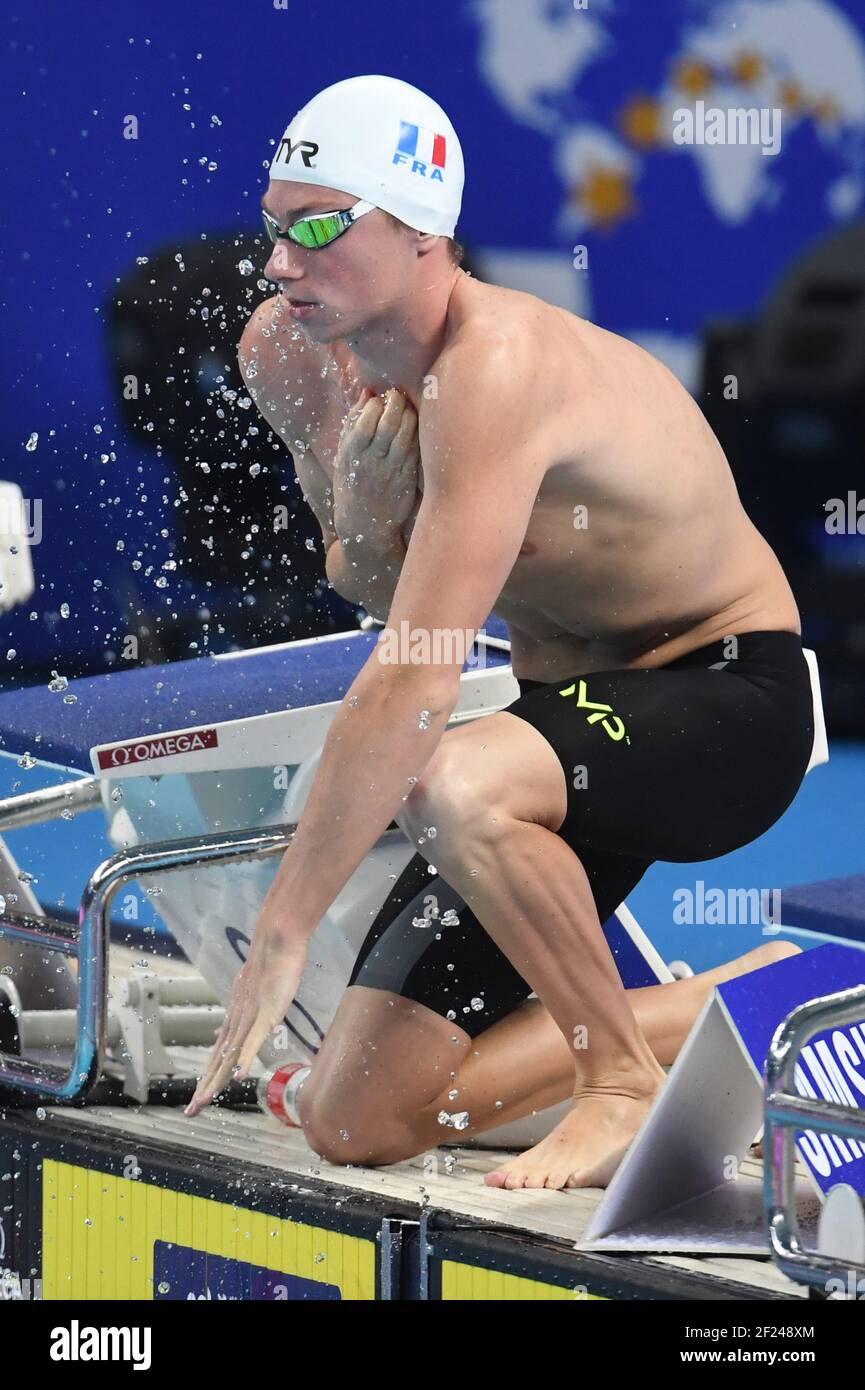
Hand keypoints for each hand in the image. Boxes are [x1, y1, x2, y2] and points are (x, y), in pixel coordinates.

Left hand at [184, 932, 308, 1116]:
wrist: (276, 942)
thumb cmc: (269, 967)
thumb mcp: (252, 995)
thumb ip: (240, 1015)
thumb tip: (223, 1030)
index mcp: (235, 1022)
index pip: (217, 1057)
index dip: (207, 1079)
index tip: (198, 1100)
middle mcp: (237, 1024)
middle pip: (218, 1062)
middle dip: (204, 1087)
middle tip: (192, 1112)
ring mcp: (250, 1019)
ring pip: (230, 1055)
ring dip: (217, 1079)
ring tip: (205, 1100)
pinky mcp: (266, 1013)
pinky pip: (254, 1040)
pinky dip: (246, 1058)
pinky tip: (240, 1075)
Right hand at [332, 387, 420, 540]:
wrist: (364, 523)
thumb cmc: (352, 483)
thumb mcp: (344, 455)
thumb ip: (354, 423)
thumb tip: (367, 392)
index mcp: (352, 454)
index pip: (365, 421)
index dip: (375, 404)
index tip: (379, 397)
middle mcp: (372, 462)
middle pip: (388, 424)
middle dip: (396, 402)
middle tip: (398, 395)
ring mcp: (392, 471)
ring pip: (406, 434)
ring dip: (410, 415)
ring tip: (408, 409)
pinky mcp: (408, 479)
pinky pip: (416, 450)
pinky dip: (417, 434)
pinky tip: (416, 427)